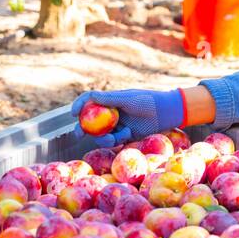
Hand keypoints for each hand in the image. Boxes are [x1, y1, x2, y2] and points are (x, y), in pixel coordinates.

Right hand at [69, 88, 184, 145]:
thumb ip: (109, 99)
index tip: (73, 113)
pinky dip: (117, 140)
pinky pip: (113, 141)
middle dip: (82, 128)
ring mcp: (117, 125)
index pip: (89, 101)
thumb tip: (90, 96)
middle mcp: (111, 113)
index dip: (79, 106)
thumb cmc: (147, 100)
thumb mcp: (128, 99)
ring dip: (102, 138)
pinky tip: (127, 135)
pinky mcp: (125, 135)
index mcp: (110, 101)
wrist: (166, 112)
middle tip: (79, 134)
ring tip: (113, 138)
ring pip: (101, 134)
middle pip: (90, 121)